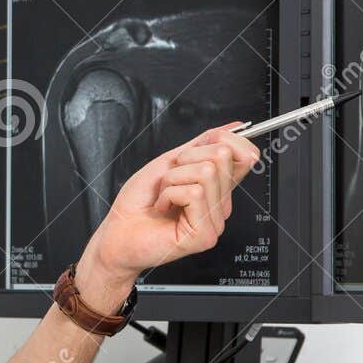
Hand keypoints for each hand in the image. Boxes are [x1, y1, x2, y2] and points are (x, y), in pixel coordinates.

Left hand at [74, 126, 261, 310]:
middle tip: (169, 181)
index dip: (224, 139)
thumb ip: (202, 144)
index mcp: (216, 187)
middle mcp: (220, 205)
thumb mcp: (170, 163)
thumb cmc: (137, 203)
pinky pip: (194, 193)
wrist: (117, 234)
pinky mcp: (205, 235)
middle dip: (186, 159)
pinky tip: (164, 209)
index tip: (193, 150)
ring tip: (164, 197)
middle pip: (222, 156)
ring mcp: (215, 221)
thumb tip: (233, 127)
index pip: (245, 154)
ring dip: (173, 179)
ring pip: (207, 173)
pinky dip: (169, 194)